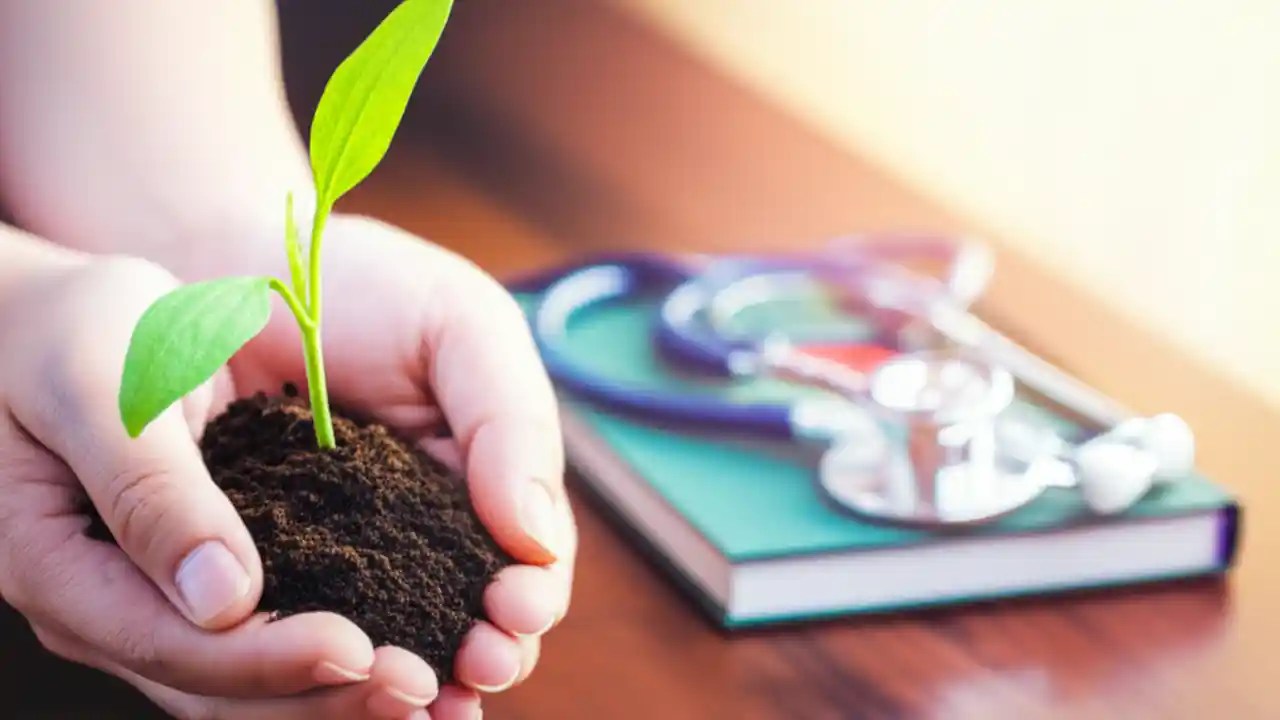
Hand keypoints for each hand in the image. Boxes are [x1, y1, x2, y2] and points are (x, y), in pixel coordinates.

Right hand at [0, 255, 482, 718]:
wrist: (51, 314)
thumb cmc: (69, 327)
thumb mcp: (98, 380)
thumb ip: (150, 486)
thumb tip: (223, 599)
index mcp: (63, 565)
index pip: (176, 648)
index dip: (274, 661)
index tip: (364, 651)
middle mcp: (107, 605)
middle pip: (221, 690)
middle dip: (327, 695)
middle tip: (427, 684)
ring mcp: (151, 599)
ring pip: (249, 684)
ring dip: (339, 692)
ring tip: (435, 686)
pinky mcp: (201, 577)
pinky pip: (267, 635)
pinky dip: (333, 651)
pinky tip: (408, 644)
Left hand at [229, 214, 577, 716]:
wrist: (232, 265)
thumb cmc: (362, 284)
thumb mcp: (463, 329)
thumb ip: (512, 422)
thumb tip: (536, 537)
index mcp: (487, 475)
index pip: (531, 557)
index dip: (534, 593)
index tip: (515, 609)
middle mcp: (428, 526)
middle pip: (477, 615)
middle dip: (490, 652)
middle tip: (478, 666)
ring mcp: (355, 552)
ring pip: (402, 637)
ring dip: (424, 679)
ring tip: (423, 702)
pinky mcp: (278, 562)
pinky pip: (313, 625)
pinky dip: (333, 667)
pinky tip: (340, 689)